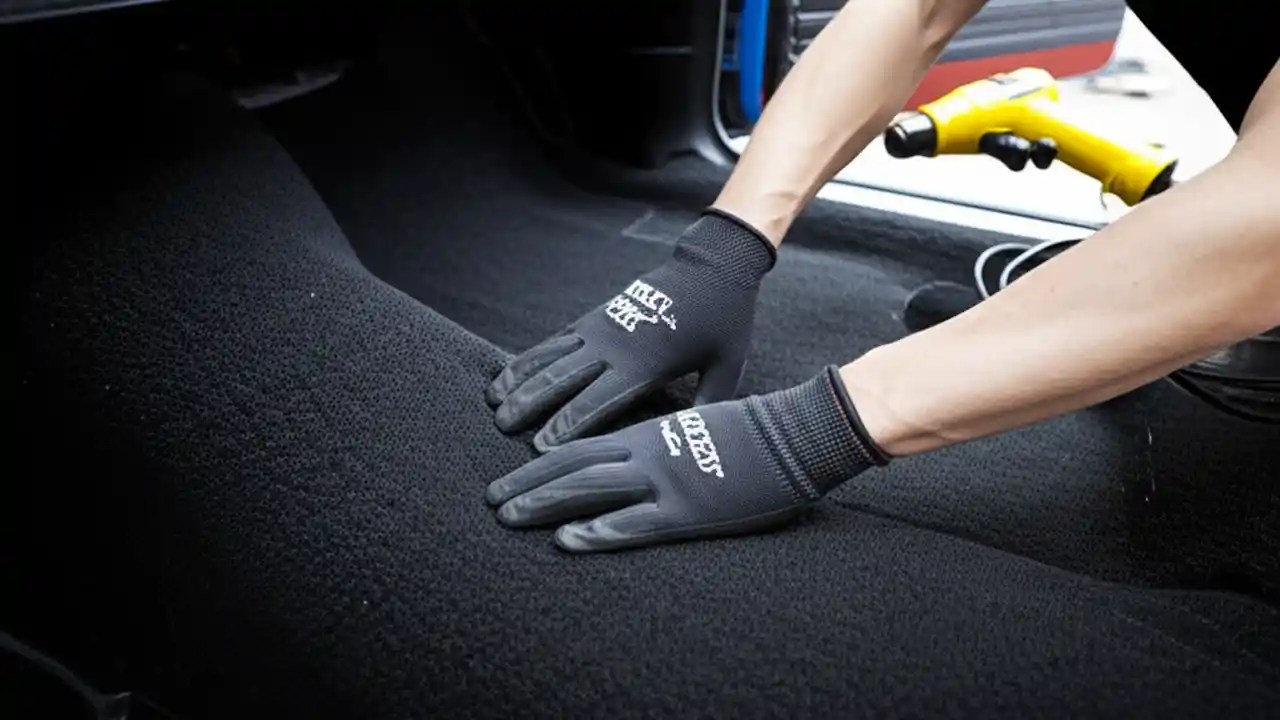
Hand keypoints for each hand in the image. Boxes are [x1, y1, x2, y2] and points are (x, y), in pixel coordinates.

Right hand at [486, 210, 774, 450]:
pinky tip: (507, 375)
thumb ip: (707, 408)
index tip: (541, 448)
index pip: (599, 401)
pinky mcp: (595, 316)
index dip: (568, 425)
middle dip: (531, 405)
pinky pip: (554, 341)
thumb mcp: (726, 368)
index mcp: (646, 364)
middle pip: (563, 379)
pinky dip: (529, 358)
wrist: (713, 264)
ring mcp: (601, 327)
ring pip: (550, 357)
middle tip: (503, 428)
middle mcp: (615, 345)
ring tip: (493, 403)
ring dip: (520, 380)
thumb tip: (693, 447)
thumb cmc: (725, 322)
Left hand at [486, 367, 887, 551]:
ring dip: (545, 503)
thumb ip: (666, 438)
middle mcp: (645, 452)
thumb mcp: (698, 426)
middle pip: (572, 465)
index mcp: (648, 432)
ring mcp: (663, 480)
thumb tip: (639, 449)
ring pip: (589, 489)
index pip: (581, 445)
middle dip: (527, 484)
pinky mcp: (686, 509)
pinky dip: (598, 531)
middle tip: (491, 503)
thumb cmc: (752, 431)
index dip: (540, 463)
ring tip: (508, 518)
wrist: (794, 433)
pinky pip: (634, 523)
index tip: (510, 477)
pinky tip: (568, 540)